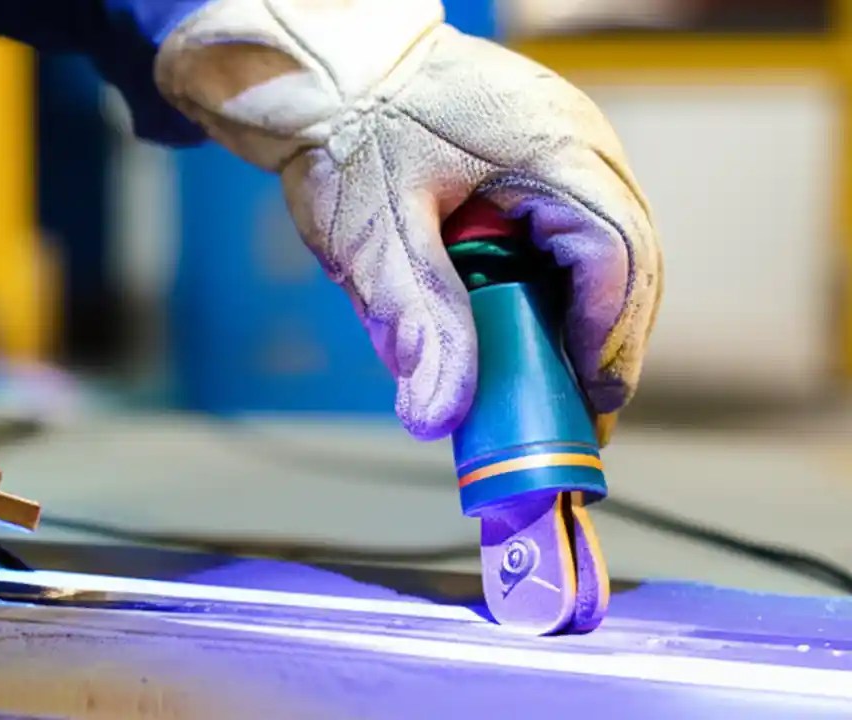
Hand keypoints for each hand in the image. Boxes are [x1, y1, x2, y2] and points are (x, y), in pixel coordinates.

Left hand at [155, 0, 660, 443]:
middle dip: (608, 338)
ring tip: (561, 375)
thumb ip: (415, 322)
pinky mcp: (545, 152)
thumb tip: (438, 414)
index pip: (617, 257)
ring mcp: (568, 140)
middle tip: (582, 406)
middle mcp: (580, 140)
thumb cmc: (349, 133)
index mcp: (554, 151)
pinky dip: (563, 277)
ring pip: (610, 242)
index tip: (585, 398)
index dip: (607, 338)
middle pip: (630, 254)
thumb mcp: (377, 235)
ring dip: (589, 310)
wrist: (328, 72)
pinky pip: (577, 222)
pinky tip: (535, 317)